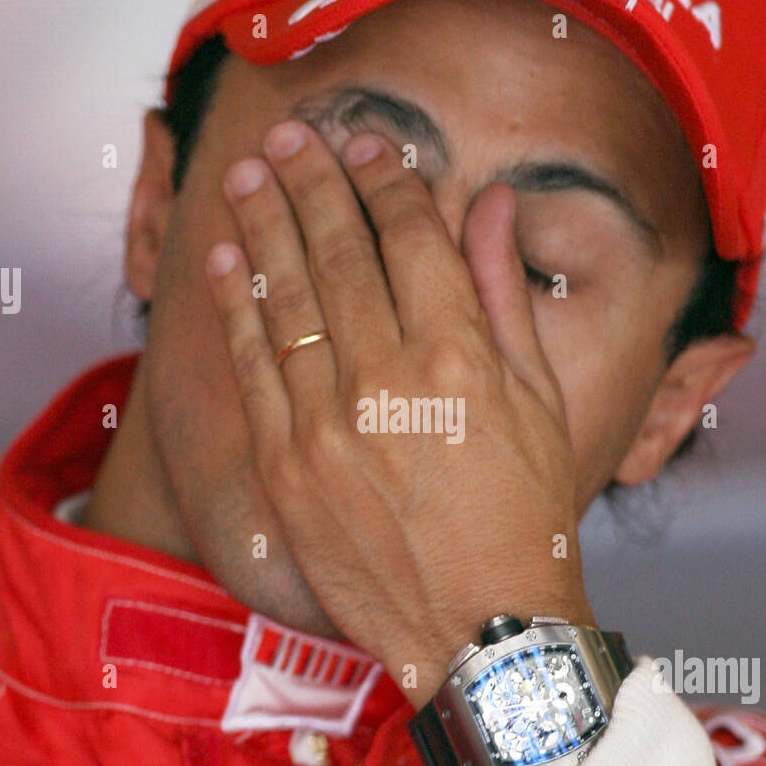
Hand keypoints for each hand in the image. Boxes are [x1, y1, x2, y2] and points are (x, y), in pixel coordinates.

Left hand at [206, 119, 595, 707]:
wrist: (481, 628)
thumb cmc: (525, 520)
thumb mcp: (540, 403)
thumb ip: (502, 296)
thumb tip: (488, 207)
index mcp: (459, 355)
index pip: (412, 237)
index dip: (386, 181)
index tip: (367, 147)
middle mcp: (387, 376)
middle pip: (340, 251)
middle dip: (314, 181)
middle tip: (294, 137)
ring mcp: (326, 421)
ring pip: (287, 296)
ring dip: (265, 225)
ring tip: (251, 174)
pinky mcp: (283, 465)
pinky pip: (251, 366)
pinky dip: (236, 305)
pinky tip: (226, 259)